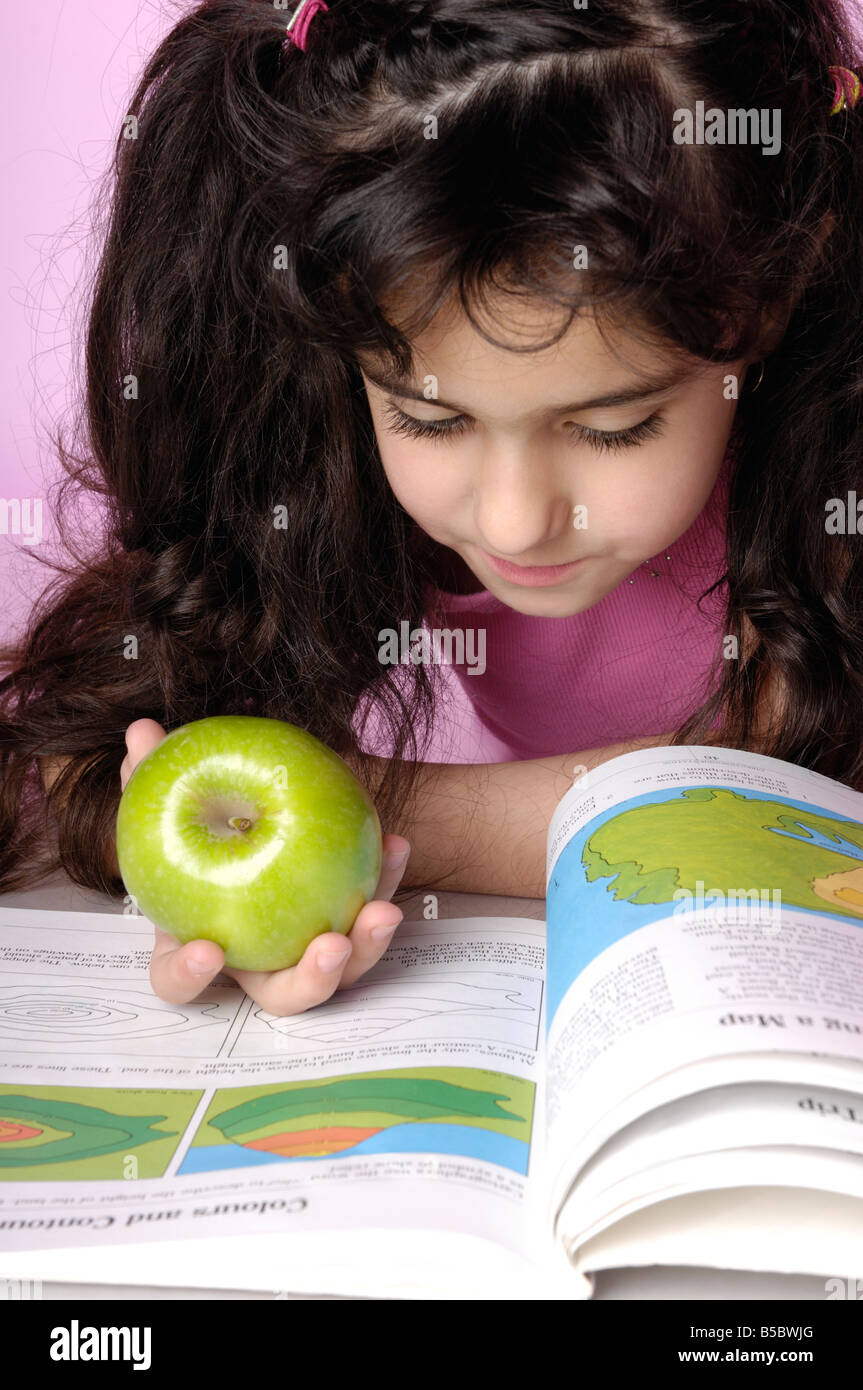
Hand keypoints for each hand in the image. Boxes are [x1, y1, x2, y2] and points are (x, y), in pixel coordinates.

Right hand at [120, 718, 409, 1015]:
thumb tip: (140, 730)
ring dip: (366, 946)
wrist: (241, 830)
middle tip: (330, 947)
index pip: (180, 980)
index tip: (207, 951)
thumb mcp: (168, 803)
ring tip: (383, 911)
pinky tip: (395, 845)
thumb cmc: (195, 831)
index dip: (190, 975)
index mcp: (197, 948)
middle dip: (310, 980)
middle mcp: (256, 964)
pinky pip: (369, 914)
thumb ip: (149, 776)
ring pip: (342, 972)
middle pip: (282, 995)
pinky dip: (384, 881)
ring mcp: (305, 952)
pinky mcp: (348, 925)